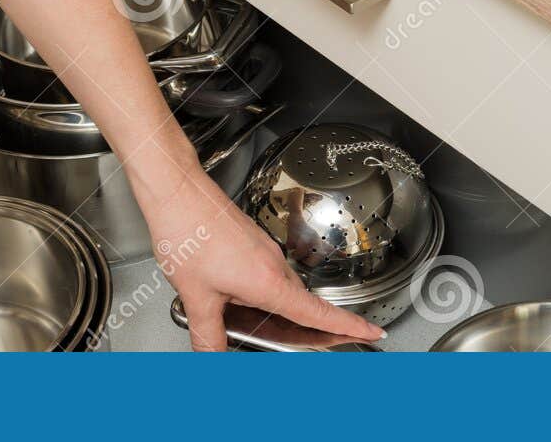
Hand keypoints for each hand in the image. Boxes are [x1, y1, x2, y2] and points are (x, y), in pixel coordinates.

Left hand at [147, 172, 385, 350]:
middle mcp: (273, 263)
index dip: (348, 326)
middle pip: (301, 303)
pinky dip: (265, 290)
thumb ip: (208, 334)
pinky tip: (239, 296)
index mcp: (268, 281)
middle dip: (312, 326)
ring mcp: (263, 249)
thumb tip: (211, 358)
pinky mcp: (251, 241)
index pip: (317, 313)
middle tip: (324, 343)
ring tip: (266, 327)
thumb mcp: (196, 297)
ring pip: (283, 287)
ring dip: (281, 308)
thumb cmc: (188, 233)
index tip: (372, 332)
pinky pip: (269, 272)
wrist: (177, 192)